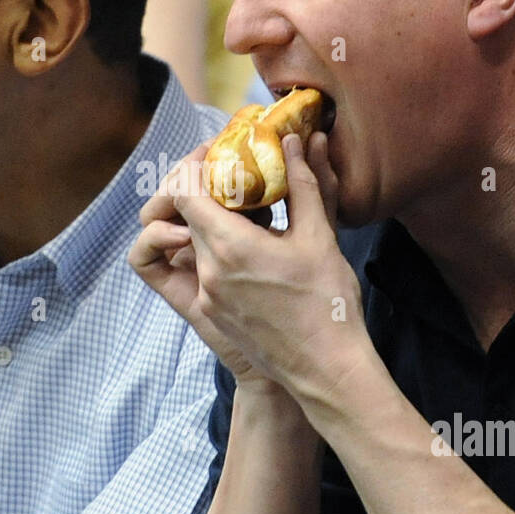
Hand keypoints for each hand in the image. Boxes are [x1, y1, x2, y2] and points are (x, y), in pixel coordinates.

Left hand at [129, 132, 366, 401]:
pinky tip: (252, 247)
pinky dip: (217, 248)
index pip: (185, 191)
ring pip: (194, 240)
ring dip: (214, 219)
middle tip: (239, 174)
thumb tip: (302, 141)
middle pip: (186, 213)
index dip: (196, 166)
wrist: (327, 372)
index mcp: (230, 247)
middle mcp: (208, 270)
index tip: (221, 152)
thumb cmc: (329, 305)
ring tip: (253, 211)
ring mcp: (206, 294)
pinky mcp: (211, 312)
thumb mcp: (321, 237)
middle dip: (208, 188)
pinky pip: (202, 267)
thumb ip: (305, 183)